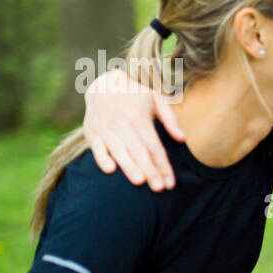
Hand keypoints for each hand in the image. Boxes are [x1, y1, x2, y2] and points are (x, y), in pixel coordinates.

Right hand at [83, 69, 183, 190]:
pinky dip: (101, 158)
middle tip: (159, 188)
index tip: (170, 182)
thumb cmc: (136, 95)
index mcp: (139, 116)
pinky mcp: (91, 132)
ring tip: (140, 182)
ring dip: (129, 167)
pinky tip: (110, 170)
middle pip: (138, 151)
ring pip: (119, 151)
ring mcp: (105, 128)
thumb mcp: (156, 99)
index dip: (162, 164)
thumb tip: (182, 139)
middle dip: (149, 170)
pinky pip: (95, 147)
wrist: (103, 84)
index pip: (154, 145)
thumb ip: (170, 118)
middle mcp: (122, 123)